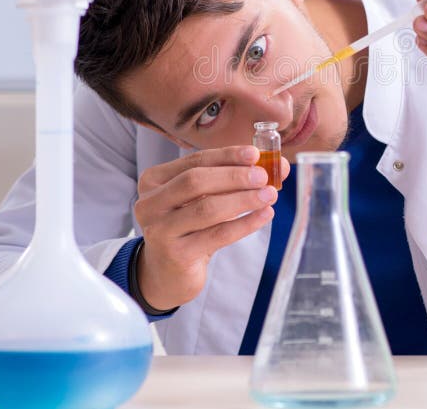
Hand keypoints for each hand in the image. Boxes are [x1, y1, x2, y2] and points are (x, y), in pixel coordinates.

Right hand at [133, 145, 288, 309]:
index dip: (227, 155)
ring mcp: (160, 230)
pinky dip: (245, 223)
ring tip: (269, 195)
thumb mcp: (203, 198)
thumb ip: (232, 178)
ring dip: (243, 199)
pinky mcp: (176, 254)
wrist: (168, 273)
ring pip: (207, 208)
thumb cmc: (189, 227)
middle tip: (263, 176)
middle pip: (196, 181)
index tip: (254, 154)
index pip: (195, 161)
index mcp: (154, 180)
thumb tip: (276, 165)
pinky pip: (217, 235)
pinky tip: (264, 215)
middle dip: (234, 176)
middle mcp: (150, 203)